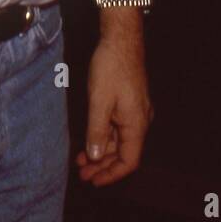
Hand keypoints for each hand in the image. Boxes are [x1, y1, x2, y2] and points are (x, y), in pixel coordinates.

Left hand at [76, 31, 153, 185]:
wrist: (121, 40)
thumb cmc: (111, 68)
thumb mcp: (99, 101)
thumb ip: (97, 131)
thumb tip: (94, 157)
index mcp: (136, 124)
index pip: (128, 161)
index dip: (112, 174)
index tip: (93, 181)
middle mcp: (140, 121)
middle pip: (123, 153)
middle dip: (102, 165)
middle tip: (82, 174)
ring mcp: (135, 112)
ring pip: (119, 140)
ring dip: (101, 152)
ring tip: (80, 160)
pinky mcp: (129, 103)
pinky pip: (117, 127)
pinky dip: (103, 136)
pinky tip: (89, 140)